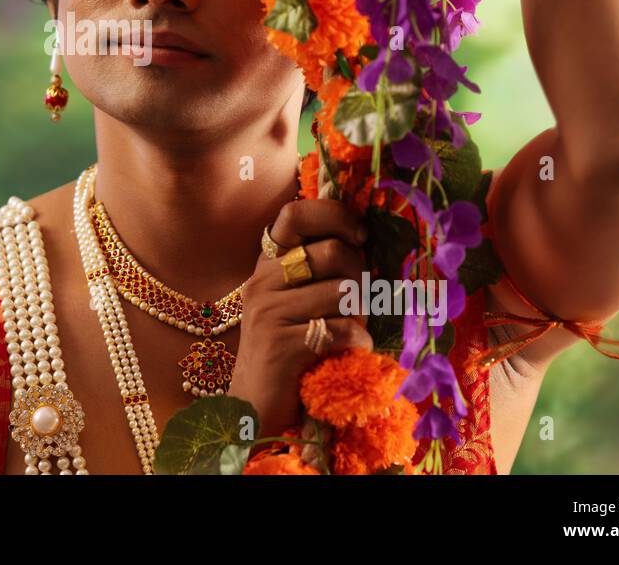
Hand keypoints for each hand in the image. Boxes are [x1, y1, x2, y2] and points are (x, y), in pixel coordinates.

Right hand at [228, 198, 373, 443]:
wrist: (253, 405)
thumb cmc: (288, 350)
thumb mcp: (298, 300)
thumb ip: (321, 269)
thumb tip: (365, 239)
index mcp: (267, 263)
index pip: (295, 214)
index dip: (334, 216)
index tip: (360, 236)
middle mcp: (262, 280)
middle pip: (332, 252)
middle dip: (360, 276)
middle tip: (360, 301)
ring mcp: (268, 312)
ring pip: (341, 290)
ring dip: (360, 312)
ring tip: (354, 328)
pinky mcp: (280, 345)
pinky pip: (339, 329)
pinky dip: (357, 341)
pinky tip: (353, 349)